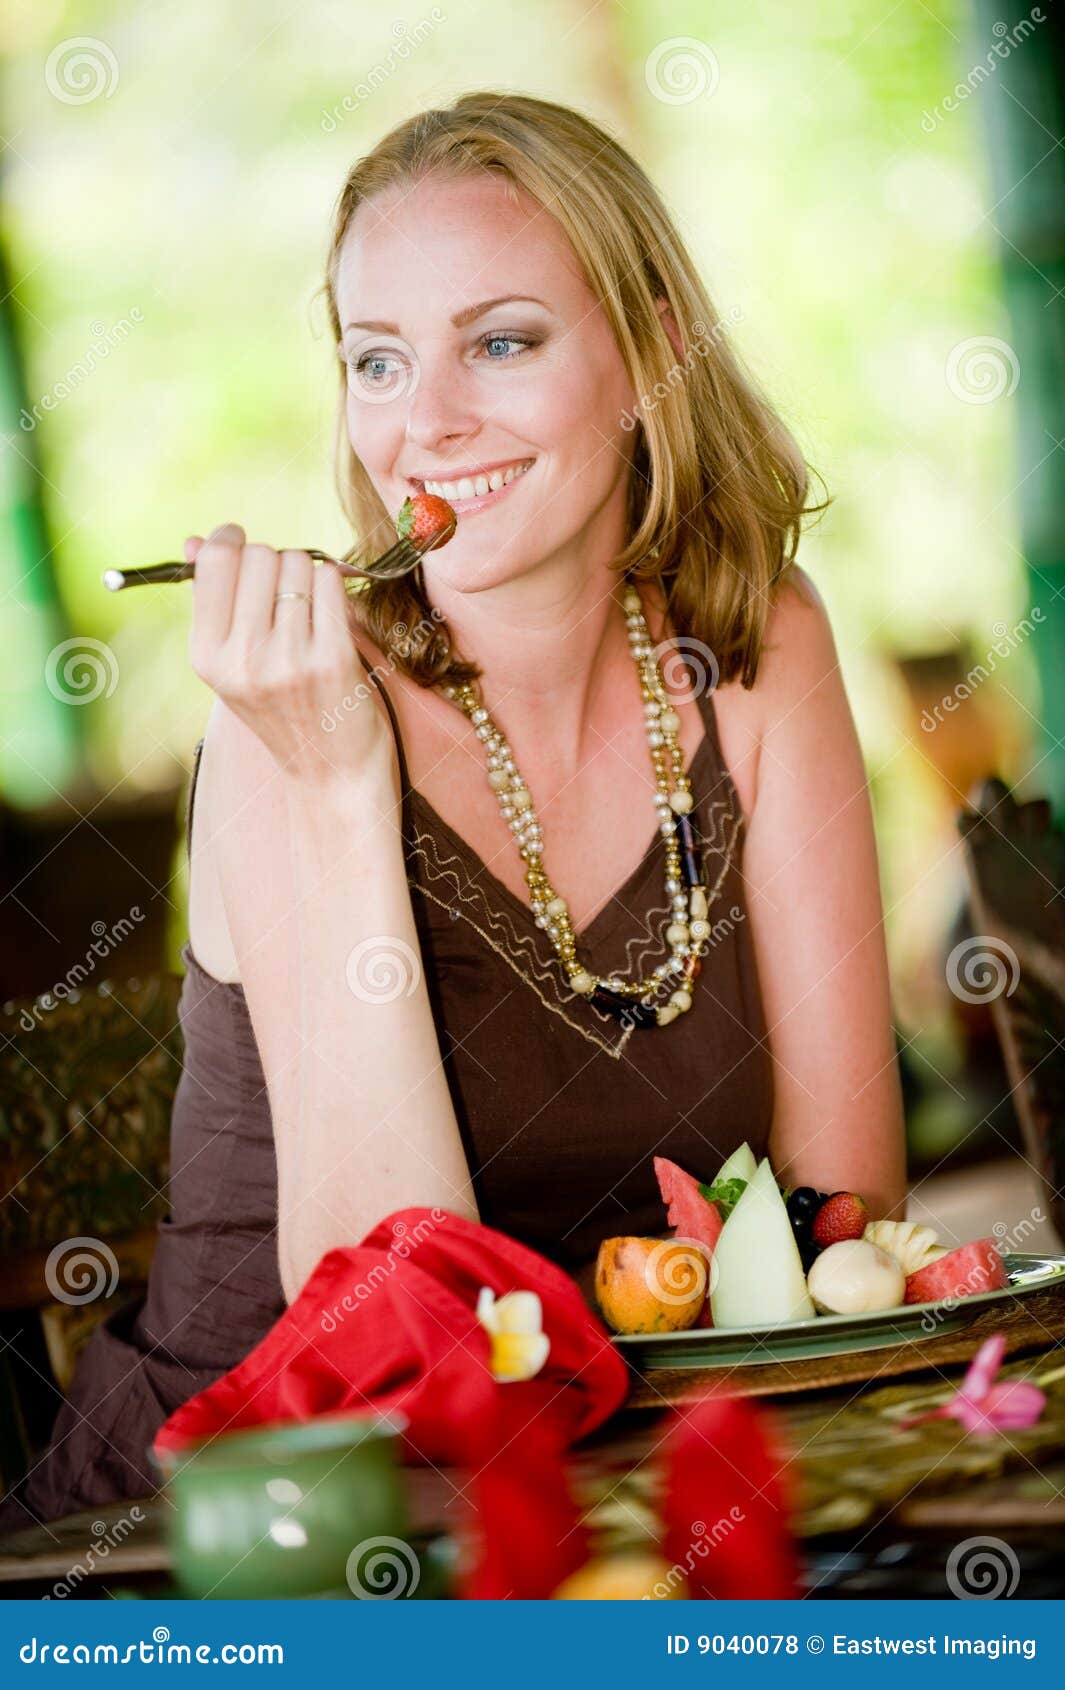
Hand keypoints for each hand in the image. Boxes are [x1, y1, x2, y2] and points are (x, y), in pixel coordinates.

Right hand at [186, 523, 395, 788]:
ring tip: (308, 610)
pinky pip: (331, 583)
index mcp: (206, 656)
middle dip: (273, 560)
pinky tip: (329, 613)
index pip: (213, 561)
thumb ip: (211, 600)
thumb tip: (194, 540)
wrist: (330, 771)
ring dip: (306, 574)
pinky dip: (332, 586)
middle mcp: (242, 658)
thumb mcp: (231, 665)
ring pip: (298, 563)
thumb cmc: (282, 710)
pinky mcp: (332, 658)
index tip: (240, 542)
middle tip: (282, 590)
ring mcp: (288, 660)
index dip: (230, 540)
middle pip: (258, 555)